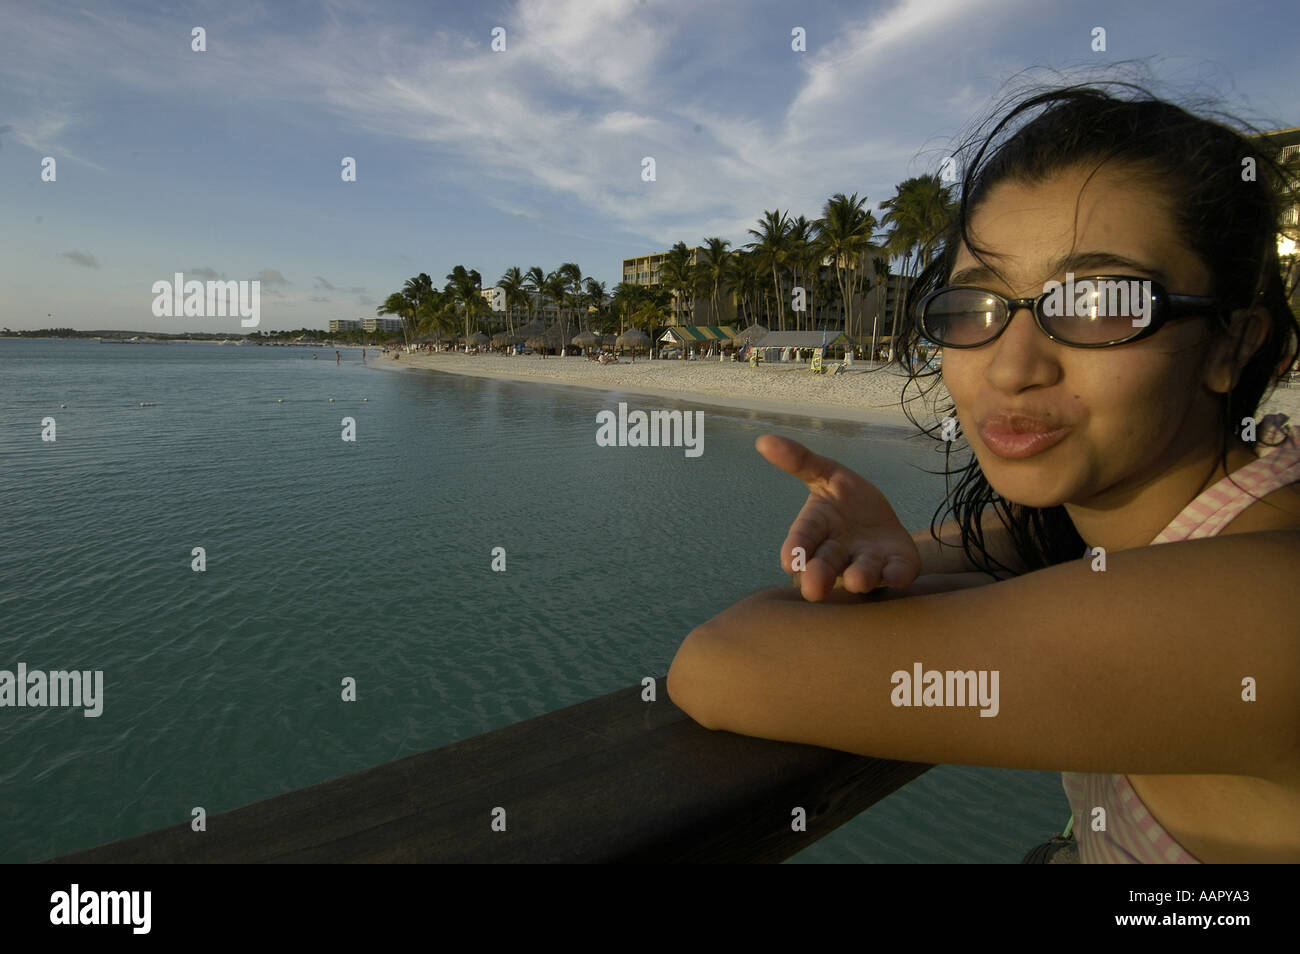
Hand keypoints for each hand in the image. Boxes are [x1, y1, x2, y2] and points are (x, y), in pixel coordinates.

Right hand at [756, 434, 921, 601]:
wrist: (882, 523)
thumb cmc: (846, 501)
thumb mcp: (826, 474)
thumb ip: (799, 461)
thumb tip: (763, 440)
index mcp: (818, 529)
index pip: (803, 538)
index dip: (796, 549)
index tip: (789, 562)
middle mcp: (839, 552)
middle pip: (826, 564)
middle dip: (820, 575)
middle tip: (813, 588)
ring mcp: (867, 561)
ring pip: (860, 573)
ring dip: (858, 577)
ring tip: (856, 580)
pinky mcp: (896, 567)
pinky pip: (896, 574)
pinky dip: (896, 575)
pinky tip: (896, 575)